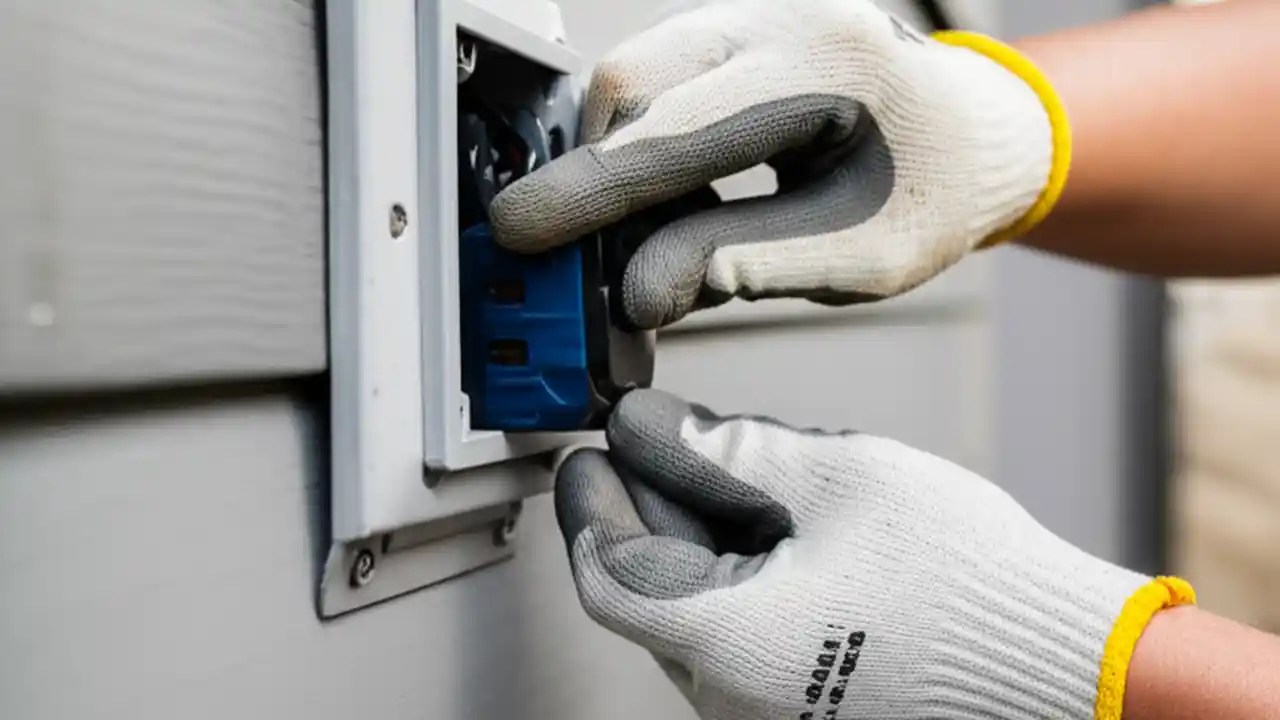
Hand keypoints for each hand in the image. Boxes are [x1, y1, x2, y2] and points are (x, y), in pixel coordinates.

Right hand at [490, 0, 1069, 328]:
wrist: (981, 137)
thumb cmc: (939, 193)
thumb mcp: (863, 256)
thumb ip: (746, 264)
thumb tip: (638, 290)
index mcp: (831, 65)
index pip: (678, 125)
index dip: (591, 187)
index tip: (525, 231)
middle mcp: (787, 17)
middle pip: (635, 78)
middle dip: (594, 171)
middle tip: (576, 253)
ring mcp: (760, 14)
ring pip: (636, 73)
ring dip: (616, 157)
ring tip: (638, 237)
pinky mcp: (742, 32)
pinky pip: (660, 77)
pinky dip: (643, 142)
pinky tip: (664, 200)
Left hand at [556, 389, 1193, 718]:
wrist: (1064, 664)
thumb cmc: (962, 578)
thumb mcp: (834, 479)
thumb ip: (725, 450)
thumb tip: (646, 426)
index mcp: (726, 644)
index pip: (606, 574)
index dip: (588, 506)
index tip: (589, 451)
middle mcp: (734, 696)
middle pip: (652, 587)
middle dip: (649, 505)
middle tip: (661, 436)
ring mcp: (770, 708)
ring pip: (697, 607)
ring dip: (699, 535)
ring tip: (735, 470)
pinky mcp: (804, 704)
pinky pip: (744, 632)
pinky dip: (741, 572)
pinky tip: (775, 520)